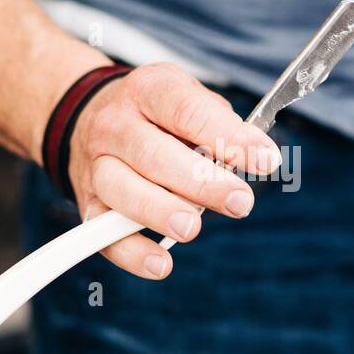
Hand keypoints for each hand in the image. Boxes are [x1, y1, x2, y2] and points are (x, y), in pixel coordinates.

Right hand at [65, 62, 280, 280]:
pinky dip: (132, 252)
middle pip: (154, 155)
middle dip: (201, 182)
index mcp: (147, 90)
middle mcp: (115, 125)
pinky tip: (160, 264)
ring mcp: (96, 166)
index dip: (228, 137)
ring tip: (192, 228)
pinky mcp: (88, 203)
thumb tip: (256, 158)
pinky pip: (103, 233)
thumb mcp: (186, 97)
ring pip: (123, 191)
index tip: (266, 161)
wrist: (87, 116)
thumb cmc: (155, 114)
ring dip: (159, 212)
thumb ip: (220, 125)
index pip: (187, 111)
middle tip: (240, 202)